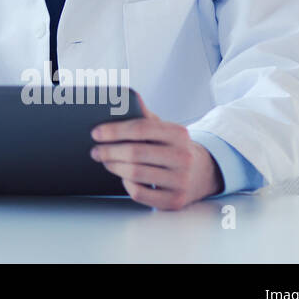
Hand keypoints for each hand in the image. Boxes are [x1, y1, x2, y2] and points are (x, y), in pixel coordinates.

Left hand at [90, 93, 222, 209]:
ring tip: (105, 161)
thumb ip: (144, 115)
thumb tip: (127, 97)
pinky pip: (140, 193)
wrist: (203, 172)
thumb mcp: (164, 129)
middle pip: (135, 153)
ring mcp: (181, 181)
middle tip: (95, 150)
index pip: (140, 129)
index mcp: (178, 134)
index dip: (114, 131)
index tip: (95, 133)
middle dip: (109, 151)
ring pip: (135, 174)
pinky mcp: (175, 201)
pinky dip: (126, 184)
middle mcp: (183, 157)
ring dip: (113, 166)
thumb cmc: (173, 147)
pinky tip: (124, 177)